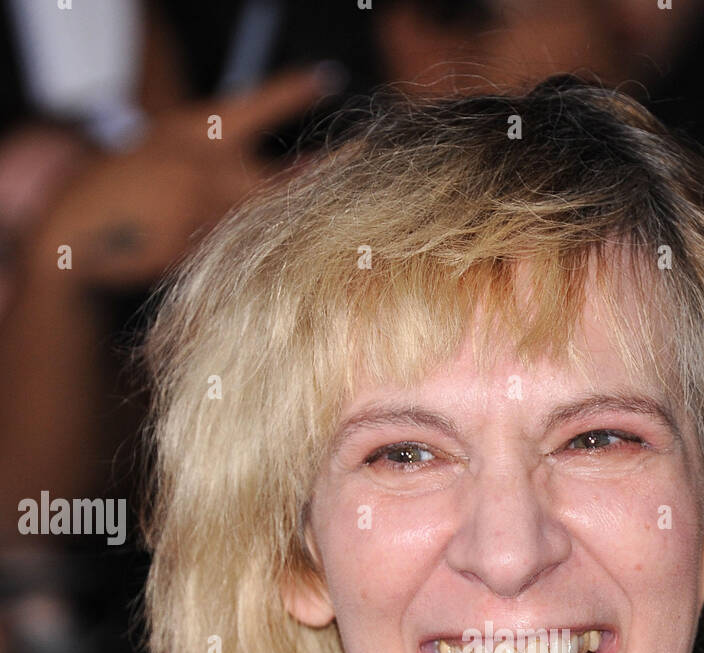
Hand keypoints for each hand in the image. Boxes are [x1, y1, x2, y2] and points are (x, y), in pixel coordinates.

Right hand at [26, 69, 326, 288]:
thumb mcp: (162, 155)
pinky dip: (262, 258)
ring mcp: (206, 211)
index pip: (254, 106)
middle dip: (331, 168)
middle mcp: (206, 166)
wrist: (77, 235)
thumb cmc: (119, 193)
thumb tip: (272, 181)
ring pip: (272, 221)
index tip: (326, 79)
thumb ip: (212, 162)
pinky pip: (246, 255)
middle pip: (287, 175)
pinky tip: (280, 263)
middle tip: (368, 153)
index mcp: (193, 132)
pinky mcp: (203, 252)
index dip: (292, 92)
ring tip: (334, 217)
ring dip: (301, 223)